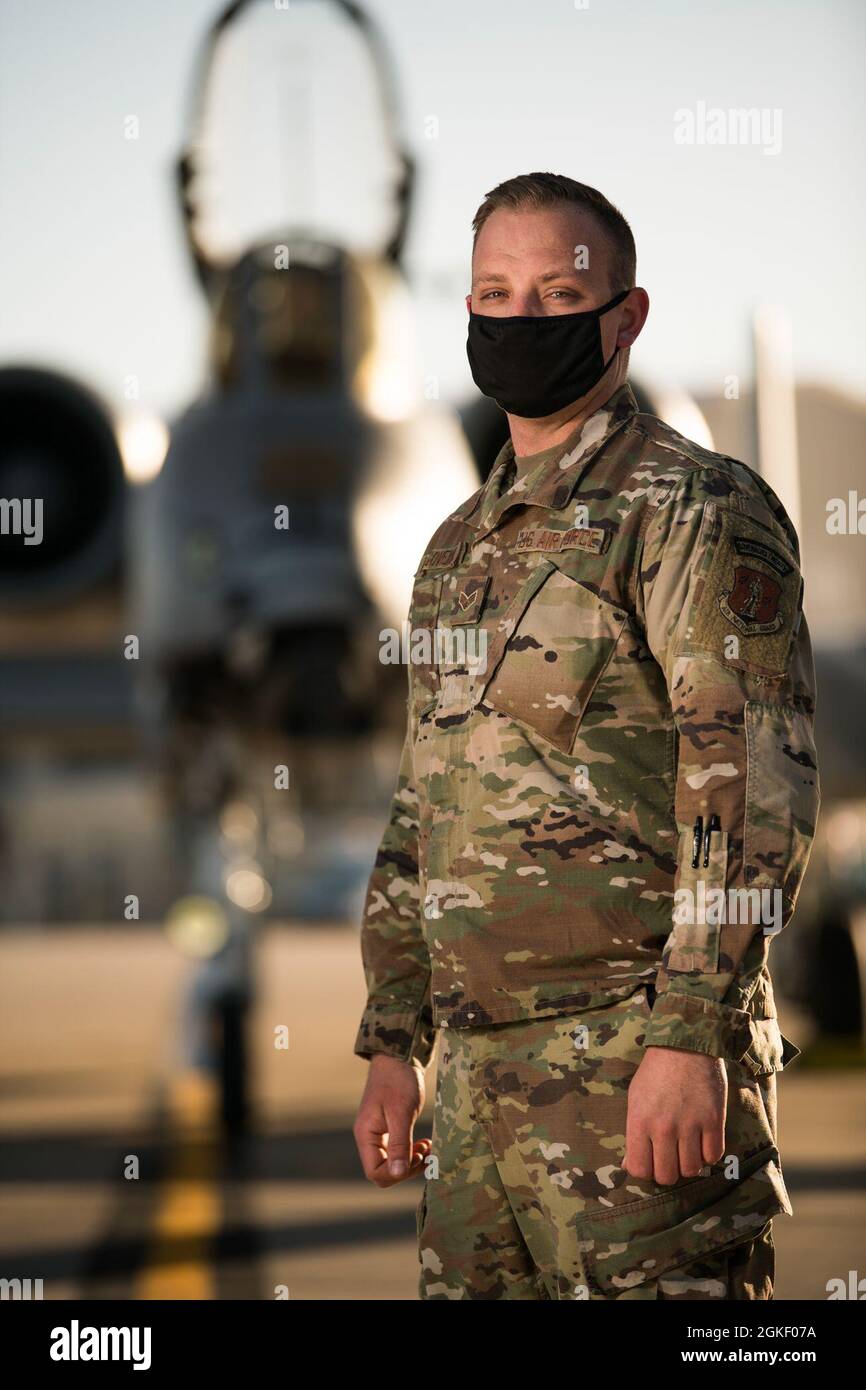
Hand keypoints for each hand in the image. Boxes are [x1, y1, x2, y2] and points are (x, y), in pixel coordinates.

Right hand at [353, 1054, 431, 1186]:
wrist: (398, 1057)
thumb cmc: (398, 1081)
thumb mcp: (401, 1113)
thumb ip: (399, 1144)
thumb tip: (398, 1174)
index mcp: (366, 1135)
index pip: (376, 1172)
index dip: (398, 1173)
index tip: (417, 1158)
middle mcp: (369, 1138)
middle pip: (384, 1171)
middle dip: (407, 1168)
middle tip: (426, 1153)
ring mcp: (378, 1134)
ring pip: (393, 1163)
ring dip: (412, 1160)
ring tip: (428, 1147)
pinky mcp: (388, 1129)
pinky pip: (398, 1151)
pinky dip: (412, 1151)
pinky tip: (424, 1143)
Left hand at [625, 1046, 726, 1184]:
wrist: (685, 1046)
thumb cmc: (656, 1072)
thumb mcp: (635, 1099)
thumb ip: (633, 1134)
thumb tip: (630, 1165)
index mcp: (640, 1121)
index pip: (640, 1170)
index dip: (645, 1171)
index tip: (651, 1161)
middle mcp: (664, 1127)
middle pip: (667, 1176)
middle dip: (668, 1170)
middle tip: (670, 1156)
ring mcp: (690, 1125)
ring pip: (691, 1170)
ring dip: (689, 1163)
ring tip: (687, 1147)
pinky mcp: (714, 1120)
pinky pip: (713, 1156)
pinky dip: (708, 1153)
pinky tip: (703, 1140)